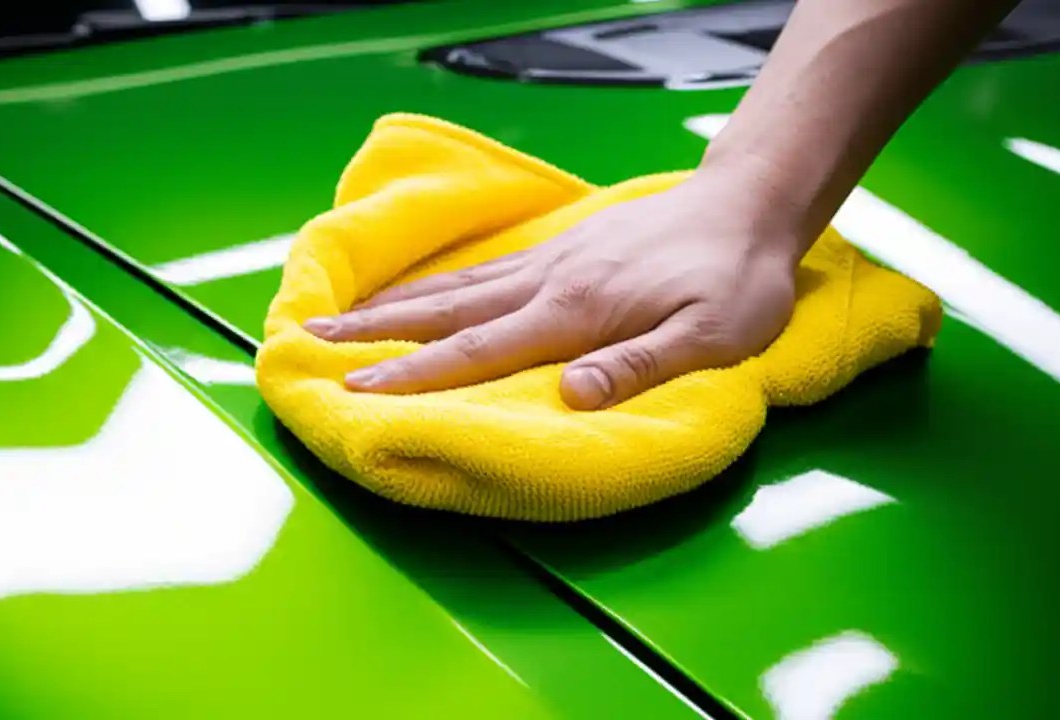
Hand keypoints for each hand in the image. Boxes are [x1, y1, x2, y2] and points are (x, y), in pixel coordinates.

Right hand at [303, 169, 806, 409]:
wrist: (747, 204)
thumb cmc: (737, 278)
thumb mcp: (714, 335)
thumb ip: (641, 365)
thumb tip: (571, 396)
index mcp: (575, 313)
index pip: (477, 351)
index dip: (415, 373)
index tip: (357, 386)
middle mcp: (546, 283)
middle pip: (444, 311)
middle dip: (374, 329)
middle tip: (312, 338)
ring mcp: (548, 262)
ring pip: (454, 286)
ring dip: (392, 303)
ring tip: (339, 313)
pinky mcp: (558, 249)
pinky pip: (480, 270)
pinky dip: (434, 283)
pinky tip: (416, 291)